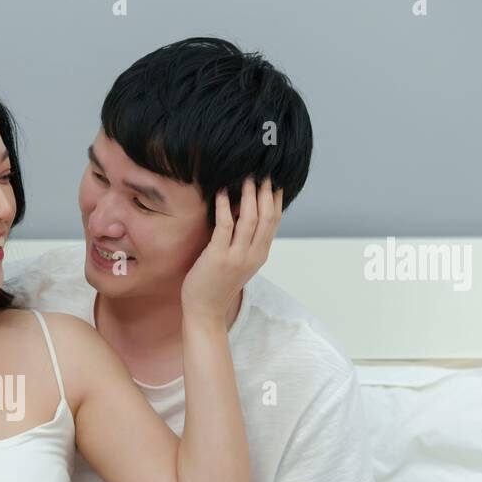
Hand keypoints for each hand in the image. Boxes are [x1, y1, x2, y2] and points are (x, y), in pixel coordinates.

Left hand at [180, 175, 282, 321]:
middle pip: (266, 216)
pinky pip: (225, 226)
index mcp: (261, 254)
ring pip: (250, 219)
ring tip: (245, 178)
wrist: (206, 310)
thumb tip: (243, 210)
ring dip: (248, 195)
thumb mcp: (240, 261)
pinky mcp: (218, 257)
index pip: (275, 221)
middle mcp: (253, 254)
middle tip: (261, 172)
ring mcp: (237, 256)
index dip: (276, 198)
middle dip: (265, 192)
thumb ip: (246, 240)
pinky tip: (221, 193)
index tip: (273, 180)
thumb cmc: (218, 284)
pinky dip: (224, 207)